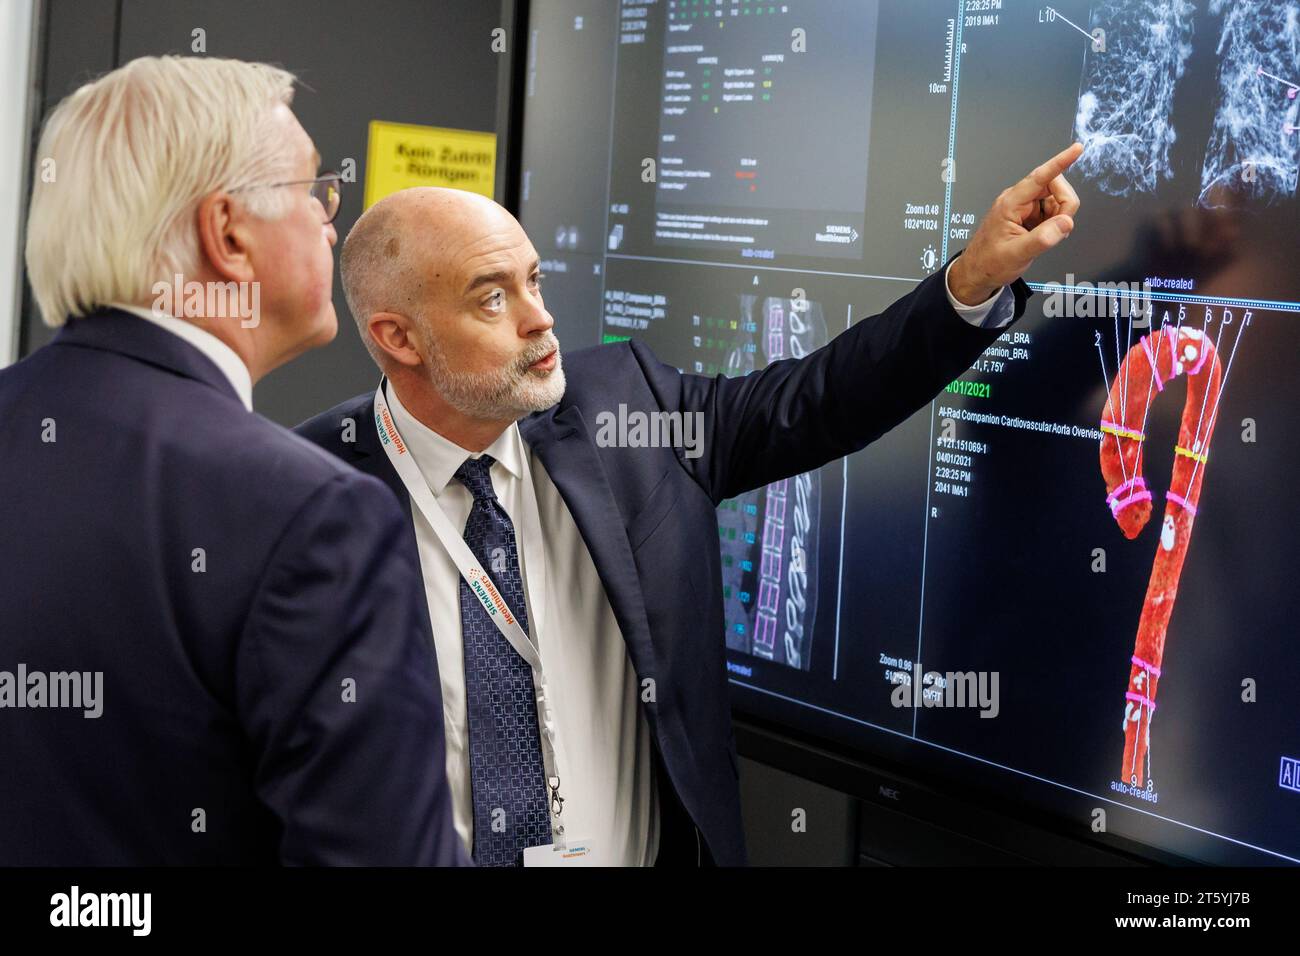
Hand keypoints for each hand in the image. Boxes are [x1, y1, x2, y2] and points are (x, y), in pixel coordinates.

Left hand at [948, 142, 1083, 304]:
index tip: (1076, 149)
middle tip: (1057, 229)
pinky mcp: (1028, 215)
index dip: (1060, 162)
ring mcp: (1023, 207)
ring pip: (1056, 200)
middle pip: (1055, 187)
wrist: (977, 273)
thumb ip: (1042, 239)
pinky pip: (1051, 211)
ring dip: (1059, 217)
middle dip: (1064, 206)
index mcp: (1010, 204)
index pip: (1040, 177)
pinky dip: (1054, 223)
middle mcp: (1017, 200)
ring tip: (1042, 236)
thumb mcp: (1016, 255)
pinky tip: (1042, 236)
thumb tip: (1066, 223)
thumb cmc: (989, 263)